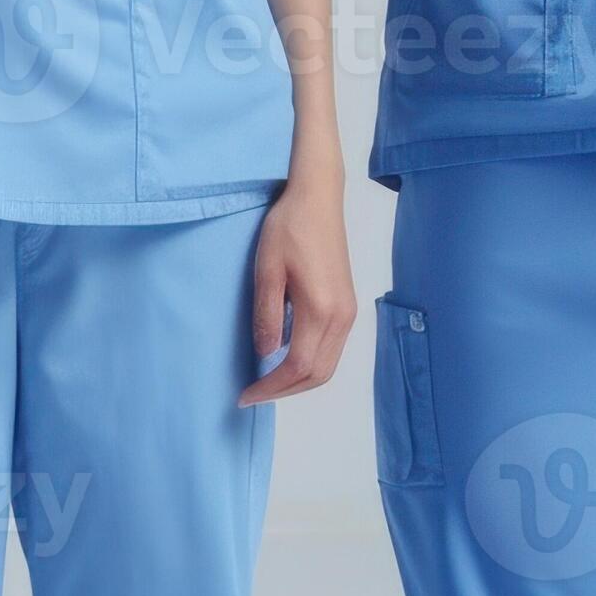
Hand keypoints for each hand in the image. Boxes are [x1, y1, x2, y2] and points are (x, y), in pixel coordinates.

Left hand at [238, 166, 352, 406]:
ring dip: (299, 381)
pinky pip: (331, 349)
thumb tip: (267, 353)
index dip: (271, 387)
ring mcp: (349, 313)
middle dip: (285, 391)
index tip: (245, 395)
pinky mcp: (347, 306)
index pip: (298, 367)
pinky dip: (310, 364)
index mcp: (321, 310)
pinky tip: (285, 358)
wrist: (318, 199)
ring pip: (328, 365)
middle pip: (318, 375)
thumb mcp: (267, 269)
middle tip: (253, 395)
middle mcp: (342, 318)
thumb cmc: (288, 227)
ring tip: (266, 382)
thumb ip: (267, 314)